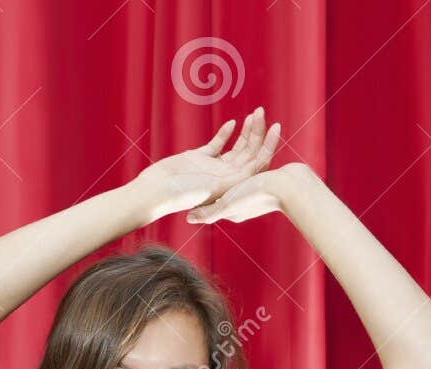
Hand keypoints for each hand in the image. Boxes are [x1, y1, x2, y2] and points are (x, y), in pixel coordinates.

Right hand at [136, 106, 282, 221]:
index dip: (268, 146)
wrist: (154, 192)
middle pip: (248, 154)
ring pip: (235, 148)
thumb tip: (253, 171)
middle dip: (257, 133)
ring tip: (254, 114)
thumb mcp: (210, 187)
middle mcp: (224, 178)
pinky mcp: (198, 158)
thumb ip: (232, 180)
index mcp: (230, 187)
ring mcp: (212, 168)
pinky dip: (225, 134)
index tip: (276, 128)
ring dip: (245, 132)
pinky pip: (217, 145)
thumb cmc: (178, 194)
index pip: (256, 165)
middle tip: (262, 111)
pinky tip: (232, 123)